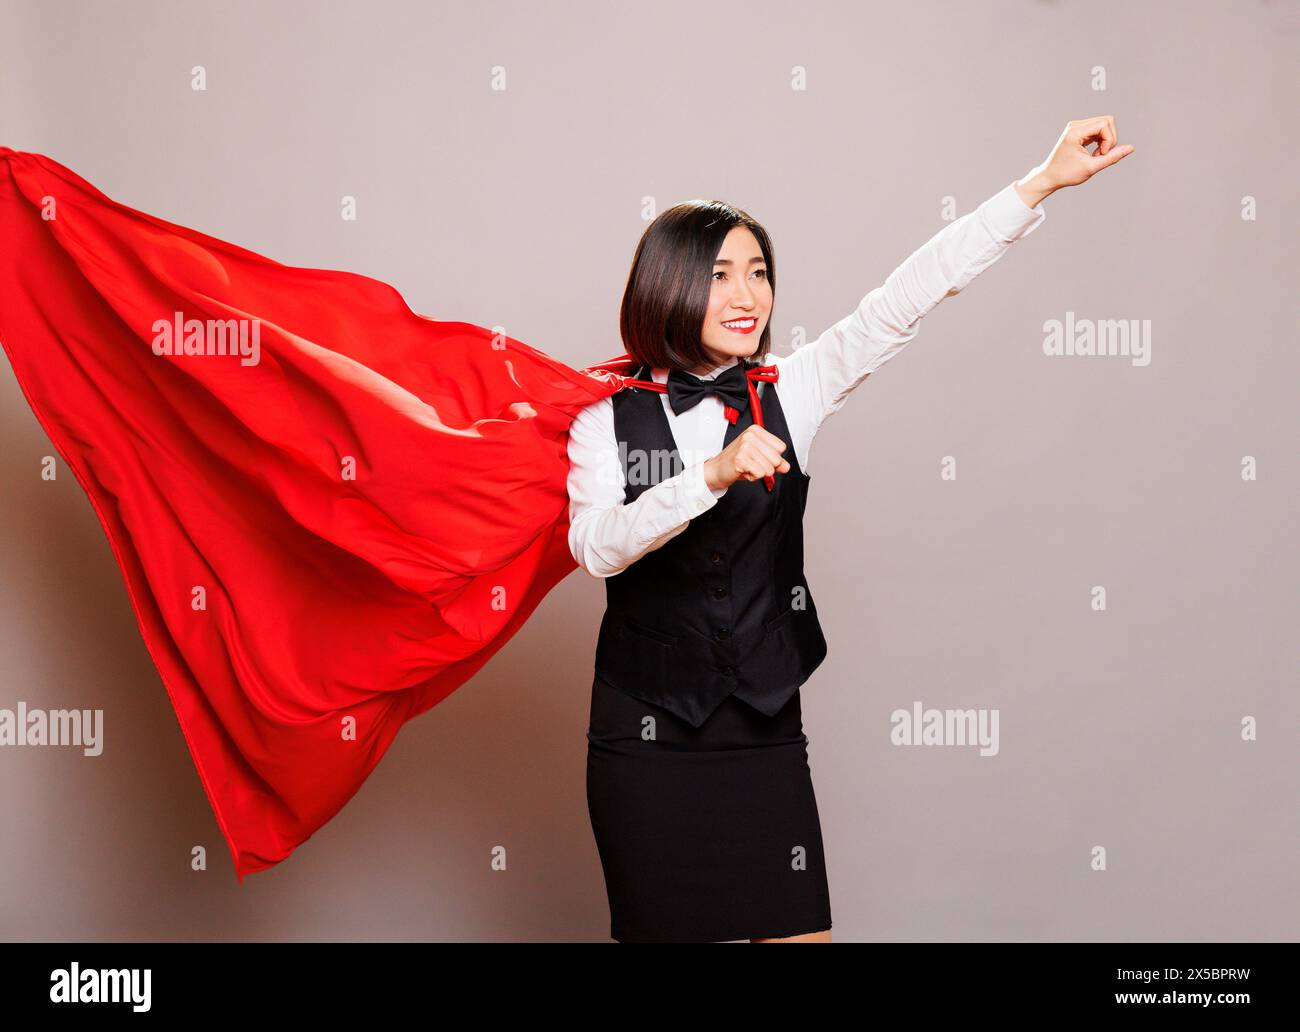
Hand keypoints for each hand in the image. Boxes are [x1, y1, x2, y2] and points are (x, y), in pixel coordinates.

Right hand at [704, 424, 790, 490]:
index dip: (772, 457)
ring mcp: (745, 446)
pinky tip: (743, 471)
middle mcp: (750, 436)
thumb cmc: (737, 461)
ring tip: (747, 467)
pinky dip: (753, 476)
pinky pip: (760, 473)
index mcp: (756, 430)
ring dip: (759, 472)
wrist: (716, 470)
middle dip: (766, 466)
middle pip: (777, 458)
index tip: (758, 457)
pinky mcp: (740, 459)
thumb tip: (786, 466)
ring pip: (769, 468)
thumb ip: (775, 461)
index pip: (781, 447)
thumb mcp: (759, 457)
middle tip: (751, 463)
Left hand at [1015, 115, 1135, 207]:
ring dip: (1106, 141)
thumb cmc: (1066, 174)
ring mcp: (1077, 126)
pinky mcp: (1080, 131)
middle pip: (1107, 121)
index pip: (1105, 124)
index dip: (1110, 140)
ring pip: (1105, 124)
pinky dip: (1101, 141)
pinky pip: (1099, 129)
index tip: (1102, 155)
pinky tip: (1094, 153)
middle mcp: (1076, 125)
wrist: (1049, 177)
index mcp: (1075, 131)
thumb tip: (1131, 148)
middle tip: (1100, 155)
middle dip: (1110, 139)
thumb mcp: (1091, 167)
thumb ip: (1112, 157)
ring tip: (1096, 155)